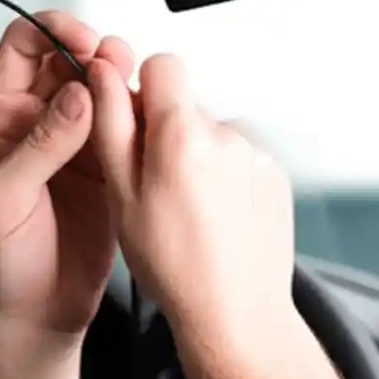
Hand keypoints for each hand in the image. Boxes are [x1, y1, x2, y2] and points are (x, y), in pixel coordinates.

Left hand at [0, 12, 133, 336]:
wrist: (31, 317)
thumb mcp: (0, 201)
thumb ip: (37, 147)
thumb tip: (75, 97)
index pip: (23, 47)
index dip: (53, 31)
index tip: (83, 40)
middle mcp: (36, 123)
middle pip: (70, 59)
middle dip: (96, 53)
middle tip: (116, 66)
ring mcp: (73, 144)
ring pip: (103, 90)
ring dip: (122, 84)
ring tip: (136, 94)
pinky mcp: (106, 168)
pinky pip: (127, 127)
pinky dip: (141, 118)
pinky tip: (148, 124)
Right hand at [89, 53, 293, 339]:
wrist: (237, 313)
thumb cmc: (173, 264)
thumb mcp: (120, 194)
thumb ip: (111, 124)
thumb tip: (102, 72)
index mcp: (183, 134)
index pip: (164, 65)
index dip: (144, 90)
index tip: (136, 127)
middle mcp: (226, 134)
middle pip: (185, 106)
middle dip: (166, 133)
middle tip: (155, 188)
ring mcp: (257, 154)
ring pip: (210, 135)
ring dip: (195, 158)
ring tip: (188, 210)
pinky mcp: (275, 175)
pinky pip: (238, 158)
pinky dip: (223, 178)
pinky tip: (215, 218)